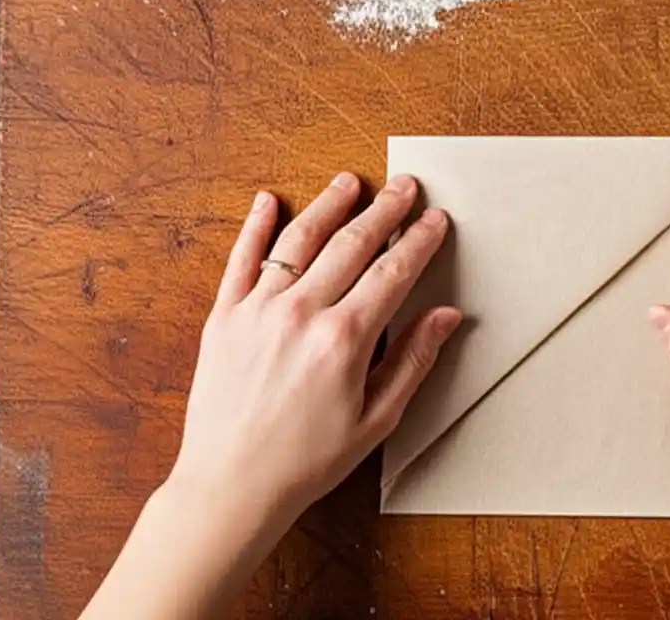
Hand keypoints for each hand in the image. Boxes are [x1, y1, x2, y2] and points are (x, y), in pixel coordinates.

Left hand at [170, 173, 461, 518]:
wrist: (231, 485)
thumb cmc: (306, 462)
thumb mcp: (376, 419)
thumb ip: (412, 361)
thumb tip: (444, 316)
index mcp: (344, 339)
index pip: (394, 272)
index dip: (420, 241)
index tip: (436, 221)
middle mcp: (301, 314)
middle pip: (352, 244)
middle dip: (385, 211)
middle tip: (405, 188)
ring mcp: (258, 311)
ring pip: (300, 240)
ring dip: (330, 205)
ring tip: (351, 183)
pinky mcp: (224, 317)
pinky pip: (241, 260)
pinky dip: (255, 226)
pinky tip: (269, 202)